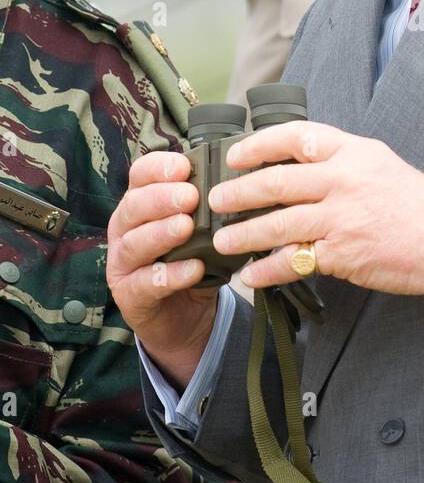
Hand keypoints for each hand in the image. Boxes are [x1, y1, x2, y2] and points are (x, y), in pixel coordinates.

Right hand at [106, 150, 217, 392]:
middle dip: (161, 198)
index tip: (184, 167)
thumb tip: (242, 184)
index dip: (158, 168)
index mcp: (140, 204)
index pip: (140, 175)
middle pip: (133, 206)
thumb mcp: (202, 229)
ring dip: (161, 233)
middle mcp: (125, 230)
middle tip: (190, 196)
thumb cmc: (192, 260)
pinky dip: (170, 274)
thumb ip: (210, 207)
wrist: (185, 315)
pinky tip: (193, 268)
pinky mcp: (129, 295)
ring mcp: (122, 264)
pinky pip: (146, 283)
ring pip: (134, 243)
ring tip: (187, 227)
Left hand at [207, 120, 423, 299]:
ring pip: (277, 222)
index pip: (296, 136)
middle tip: (216, 200)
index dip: (259, 144)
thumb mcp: (382, 166)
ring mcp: (342, 216)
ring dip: (243, 233)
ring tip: (222, 241)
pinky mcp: (343, 254)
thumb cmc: (421, 207)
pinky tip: (251, 276)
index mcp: (354, 152)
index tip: (236, 155)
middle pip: (276, 180)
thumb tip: (297, 169)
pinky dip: (267, 270)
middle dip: (238, 192)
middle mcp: (345, 179)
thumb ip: (342, 164)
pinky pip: (293, 260)